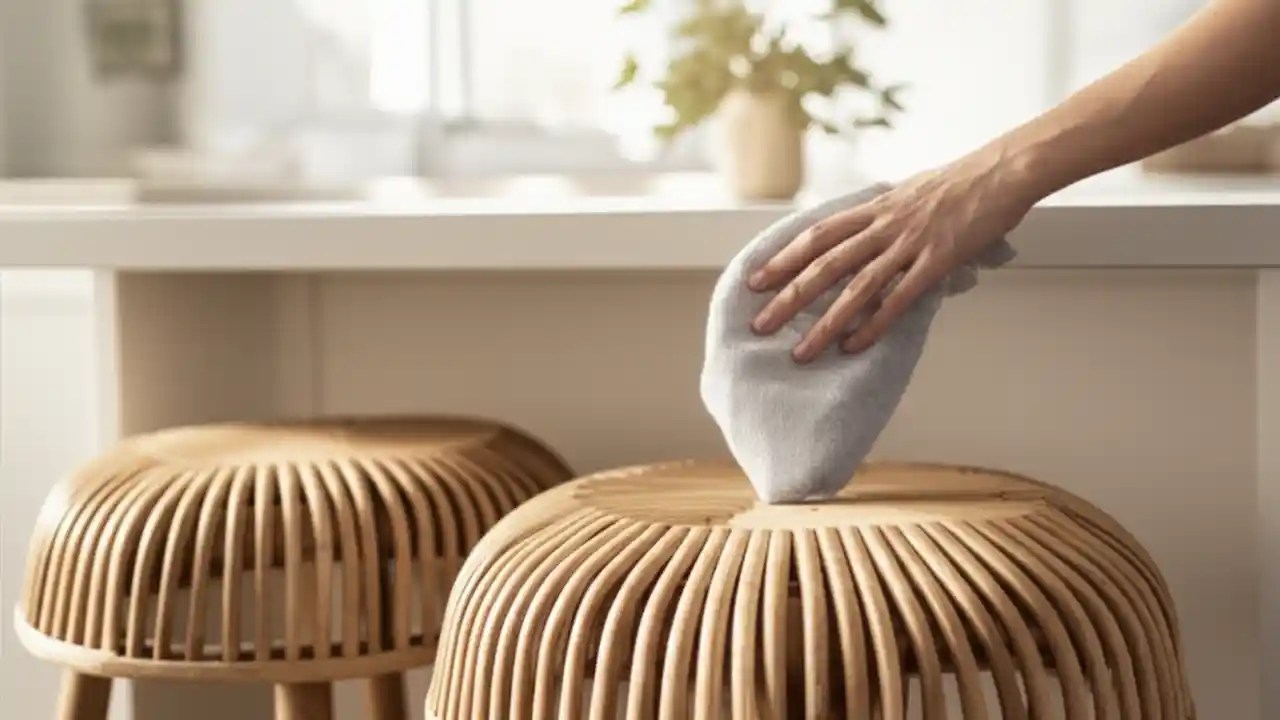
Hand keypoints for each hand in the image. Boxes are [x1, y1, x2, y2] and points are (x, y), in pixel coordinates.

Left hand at [747, 150, 1035, 361]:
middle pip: (824, 265)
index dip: (783, 258)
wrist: (1003, 170)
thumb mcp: (910, 191)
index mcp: (875, 208)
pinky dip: (875, 324)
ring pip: (856, 288)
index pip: (817, 235)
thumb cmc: (961, 182)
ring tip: (801, 351)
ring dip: (825, 323)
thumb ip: (885, 214)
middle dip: (788, 297)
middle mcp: (884, 226)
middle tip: (760, 324)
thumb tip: (869, 231)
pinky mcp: (937, 260)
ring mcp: (909, 243)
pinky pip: (899, 298)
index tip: (756, 280)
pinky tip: (854, 346)